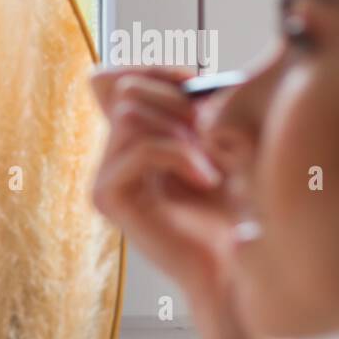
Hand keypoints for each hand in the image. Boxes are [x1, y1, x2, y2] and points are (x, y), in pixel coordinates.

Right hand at [90, 66, 238, 301]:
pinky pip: (139, 148)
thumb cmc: (235, 207)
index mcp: (131, 141)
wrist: (235, 267)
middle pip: (126, 92)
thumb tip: (164, 72)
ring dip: (181, 130)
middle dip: (176, 102)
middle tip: (211, 135)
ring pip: (131, 115)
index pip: (120, 80)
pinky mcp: (106, 198)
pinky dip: (181, 155)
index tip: (199, 85)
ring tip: (211, 160)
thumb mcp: (214, 140)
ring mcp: (104, 178)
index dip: (158, 72)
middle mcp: (110, 158)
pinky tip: (207, 179)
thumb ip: (184, 106)